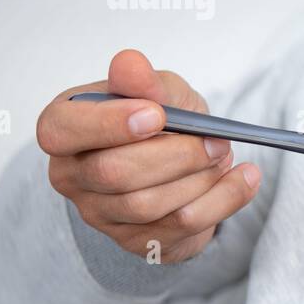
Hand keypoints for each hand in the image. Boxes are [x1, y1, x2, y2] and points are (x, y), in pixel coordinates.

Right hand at [37, 49, 260, 262]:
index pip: (60, 131)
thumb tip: (130, 63)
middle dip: (176, 155)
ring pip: (148, 205)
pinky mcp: (135, 240)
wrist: (186, 161)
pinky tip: (244, 178)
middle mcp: (71, 175)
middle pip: (114, 173)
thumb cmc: (162, 117)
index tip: (157, 115)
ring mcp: (99, 213)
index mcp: (63, 127)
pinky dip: (223, 200)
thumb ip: (145, 81)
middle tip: (214, 140)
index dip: (107, 125)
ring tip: (224, 154)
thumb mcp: (158, 90)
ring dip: (200, 178)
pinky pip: (180, 228)